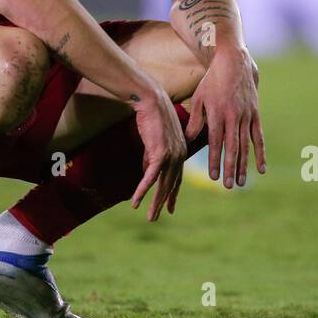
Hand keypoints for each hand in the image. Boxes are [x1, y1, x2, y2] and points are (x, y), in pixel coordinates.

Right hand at [129, 83, 186, 220]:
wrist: (150, 100)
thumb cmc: (151, 115)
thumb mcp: (154, 140)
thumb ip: (152, 156)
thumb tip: (148, 172)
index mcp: (181, 151)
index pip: (177, 178)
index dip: (173, 194)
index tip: (170, 208)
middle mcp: (179, 155)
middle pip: (171, 185)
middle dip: (163, 203)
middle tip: (156, 217)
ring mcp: (171, 155)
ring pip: (162, 185)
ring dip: (155, 202)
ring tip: (150, 217)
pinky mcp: (160, 153)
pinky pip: (150, 177)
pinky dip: (142, 190)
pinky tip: (136, 201)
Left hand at [185, 46, 263, 188]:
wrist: (234, 61)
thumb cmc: (212, 81)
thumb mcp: (199, 97)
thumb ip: (196, 119)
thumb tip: (188, 139)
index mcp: (217, 112)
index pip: (215, 142)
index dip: (215, 160)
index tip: (213, 176)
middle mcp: (233, 116)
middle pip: (232, 147)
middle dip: (230, 168)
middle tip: (228, 186)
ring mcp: (246, 115)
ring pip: (245, 145)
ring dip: (243, 165)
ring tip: (240, 182)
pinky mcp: (256, 114)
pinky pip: (259, 137)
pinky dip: (260, 154)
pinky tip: (261, 169)